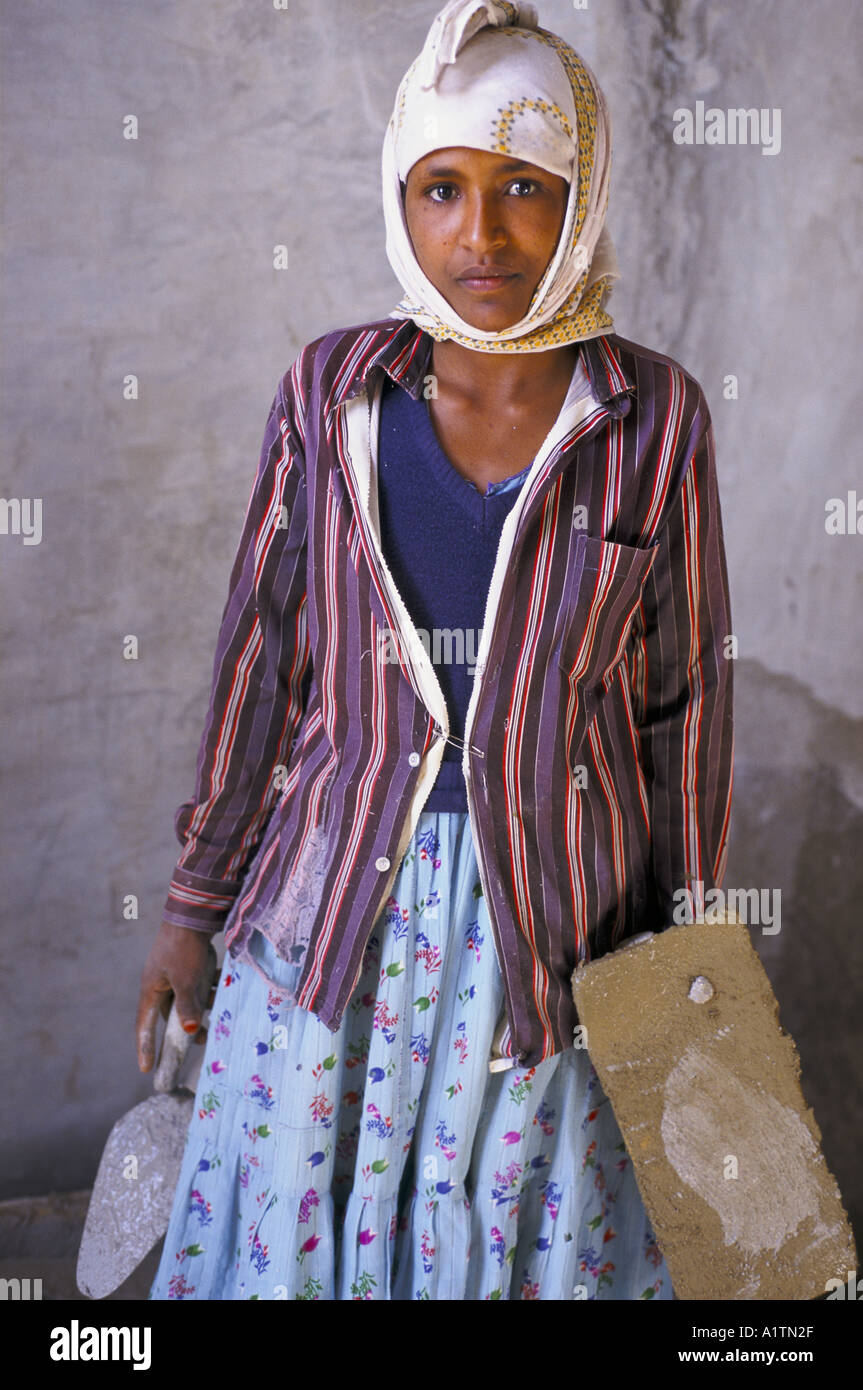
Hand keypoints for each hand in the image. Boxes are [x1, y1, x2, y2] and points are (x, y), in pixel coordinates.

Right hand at [136, 918, 218, 1072]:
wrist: (194, 914)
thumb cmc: (184, 948)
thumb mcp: (186, 980)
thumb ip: (187, 1005)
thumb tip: (191, 1031)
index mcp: (151, 990)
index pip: (145, 1026)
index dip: (145, 1048)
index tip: (147, 1069)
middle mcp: (160, 984)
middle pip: (171, 1015)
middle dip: (187, 1028)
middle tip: (204, 1040)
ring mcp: (175, 974)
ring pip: (188, 1000)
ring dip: (202, 1006)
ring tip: (218, 1009)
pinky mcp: (189, 965)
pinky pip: (199, 985)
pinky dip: (210, 989)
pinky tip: (223, 986)